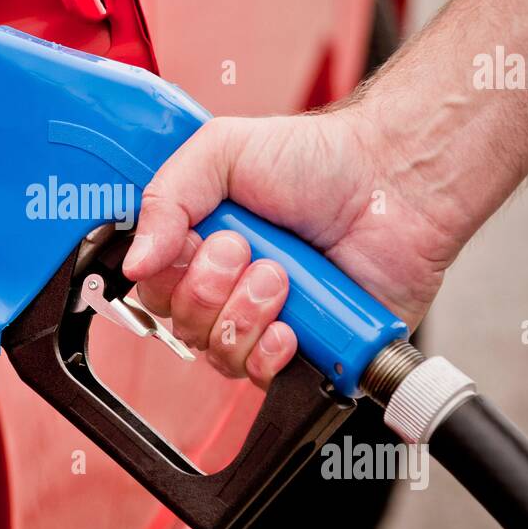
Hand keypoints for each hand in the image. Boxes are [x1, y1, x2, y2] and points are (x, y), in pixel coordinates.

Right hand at [122, 105, 462, 388]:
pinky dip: (271, 354)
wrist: (393, 180)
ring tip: (281, 276)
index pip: (154, 286)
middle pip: (181, 325)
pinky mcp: (308, 350)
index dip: (168, 274)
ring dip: (245, 315)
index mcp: (202, 243)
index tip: (197, 241)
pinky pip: (263, 378)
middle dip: (210, 289)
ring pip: (219, 353)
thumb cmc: (319, 158)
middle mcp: (230, 286)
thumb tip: (134, 263)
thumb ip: (165, 198)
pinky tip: (290, 326)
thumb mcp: (222, 150)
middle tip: (247, 250)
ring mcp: (267, 320)